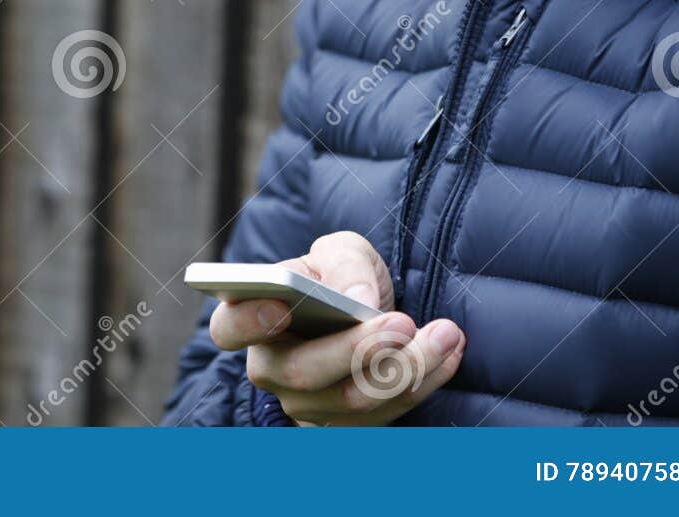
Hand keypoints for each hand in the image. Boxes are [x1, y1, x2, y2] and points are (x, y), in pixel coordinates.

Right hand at [208, 231, 465, 424]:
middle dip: (358, 350)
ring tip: (446, 333)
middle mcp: (271, 368)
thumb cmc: (341, 276)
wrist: (367, 310)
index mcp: (251, 316)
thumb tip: (359, 302)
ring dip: (407, 368)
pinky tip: (448, 352)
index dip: (248, 320)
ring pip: (351, 402)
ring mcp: (305, 406)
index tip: (282, 304)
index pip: (229, 327)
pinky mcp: (345, 426)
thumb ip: (345, 267)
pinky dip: (422, 383)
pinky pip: (384, 417)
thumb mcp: (342, 252)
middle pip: (302, 374)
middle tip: (403, 322)